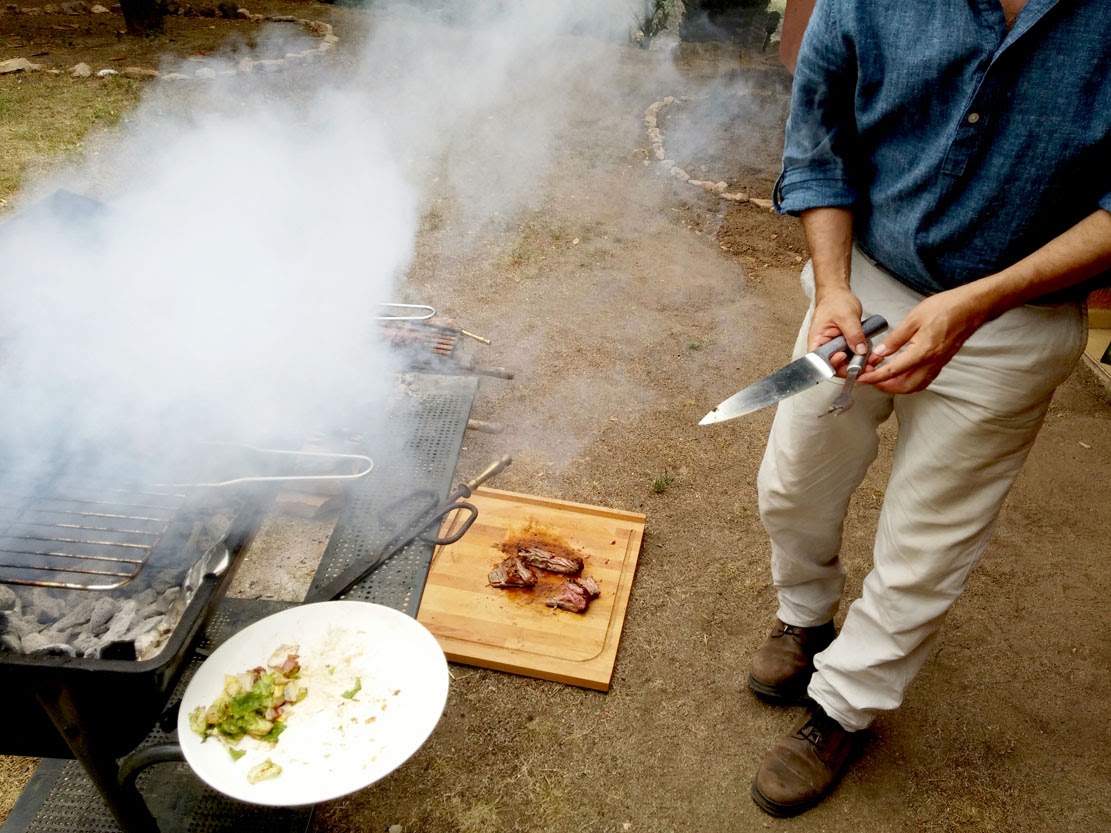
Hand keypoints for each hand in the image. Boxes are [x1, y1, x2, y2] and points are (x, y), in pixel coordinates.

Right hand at [809, 286, 867, 372]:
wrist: (838, 295)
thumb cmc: (835, 302)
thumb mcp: (846, 316)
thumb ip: (853, 334)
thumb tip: (860, 350)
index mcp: (818, 341)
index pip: (822, 362)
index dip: (834, 364)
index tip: (845, 356)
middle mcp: (825, 348)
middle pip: (836, 367)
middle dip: (852, 367)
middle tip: (868, 365)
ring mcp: (835, 348)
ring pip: (846, 363)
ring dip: (860, 364)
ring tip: (873, 359)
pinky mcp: (844, 346)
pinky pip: (852, 356)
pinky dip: (862, 357)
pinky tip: (871, 354)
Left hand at [858, 285, 989, 392]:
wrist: (973, 307)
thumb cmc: (947, 308)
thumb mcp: (914, 319)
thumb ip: (895, 339)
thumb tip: (879, 353)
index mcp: (923, 351)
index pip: (893, 371)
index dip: (875, 377)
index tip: (862, 378)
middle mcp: (932, 362)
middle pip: (905, 386)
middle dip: (884, 386)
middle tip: (870, 378)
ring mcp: (938, 364)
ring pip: (915, 386)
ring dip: (896, 386)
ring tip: (881, 377)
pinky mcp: (942, 362)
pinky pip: (923, 379)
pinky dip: (908, 381)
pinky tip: (900, 373)